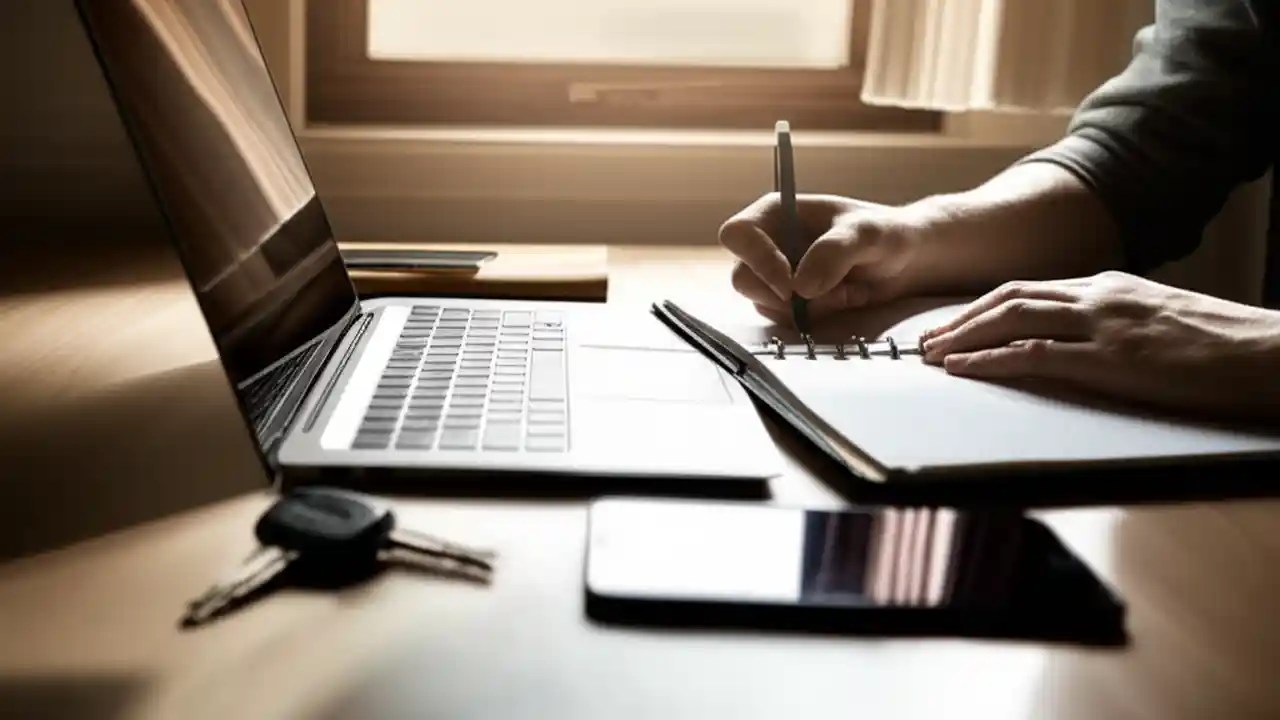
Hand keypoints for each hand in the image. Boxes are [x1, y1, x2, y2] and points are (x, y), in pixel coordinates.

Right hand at [719, 194, 926, 325]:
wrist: (904, 260)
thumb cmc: (885, 234)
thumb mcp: (867, 235)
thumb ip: (835, 252)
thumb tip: (800, 287)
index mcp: (776, 212)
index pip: (738, 235)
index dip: (757, 261)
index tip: (791, 285)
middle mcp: (768, 243)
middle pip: (743, 278)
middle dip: (787, 296)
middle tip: (833, 294)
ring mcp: (776, 274)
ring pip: (765, 304)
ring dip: (809, 308)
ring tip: (849, 292)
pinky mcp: (788, 300)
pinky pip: (783, 319)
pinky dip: (816, 317)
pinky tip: (845, 300)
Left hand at [920, 271, 1279, 419]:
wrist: (1267, 354)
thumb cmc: (1219, 346)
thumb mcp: (1157, 321)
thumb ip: (1114, 322)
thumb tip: (1079, 340)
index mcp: (1109, 286)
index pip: (1029, 289)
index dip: (983, 307)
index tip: (953, 324)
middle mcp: (1098, 296)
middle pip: (1009, 298)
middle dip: (961, 319)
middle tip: (925, 340)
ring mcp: (1103, 324)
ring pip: (1012, 320)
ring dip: (963, 337)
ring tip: (930, 356)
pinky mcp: (1110, 358)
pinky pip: (1034, 355)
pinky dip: (990, 361)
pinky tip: (962, 369)